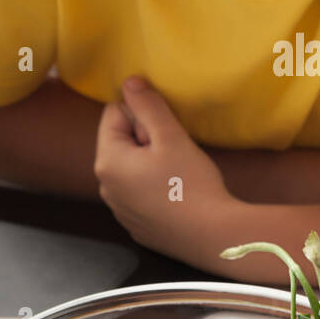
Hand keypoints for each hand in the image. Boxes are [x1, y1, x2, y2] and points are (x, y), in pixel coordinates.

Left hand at [94, 75, 231, 255]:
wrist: (214, 236)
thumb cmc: (191, 183)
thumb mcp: (171, 136)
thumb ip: (148, 105)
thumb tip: (129, 82)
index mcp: (107, 161)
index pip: (114, 114)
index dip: (144, 115)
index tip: (166, 132)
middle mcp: (105, 187)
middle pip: (122, 142)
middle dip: (146, 139)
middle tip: (175, 152)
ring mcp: (120, 210)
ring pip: (132, 168)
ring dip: (151, 163)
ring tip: (179, 174)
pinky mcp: (137, 226)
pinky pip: (140, 193)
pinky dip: (155, 187)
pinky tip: (179, 195)